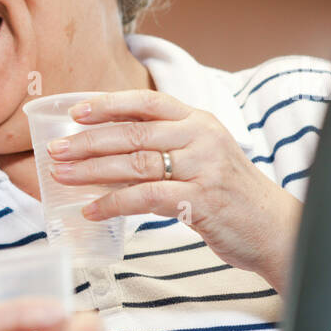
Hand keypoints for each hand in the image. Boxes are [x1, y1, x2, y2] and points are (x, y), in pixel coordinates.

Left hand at [45, 91, 302, 293]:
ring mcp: (202, 168)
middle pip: (133, 132)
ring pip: (135, 162)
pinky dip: (112, 203)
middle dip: (88, 141)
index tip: (75, 112)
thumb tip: (109, 151)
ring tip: (61, 176)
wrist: (275, 228)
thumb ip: (167, 147)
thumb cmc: (231, 195)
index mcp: (200, 121)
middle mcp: (202, 137)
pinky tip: (90, 210)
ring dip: (91, 170)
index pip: (148, 101)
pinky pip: (144, 197)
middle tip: (55, 150)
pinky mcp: (199, 200)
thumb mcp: (204, 158)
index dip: (109, 104)